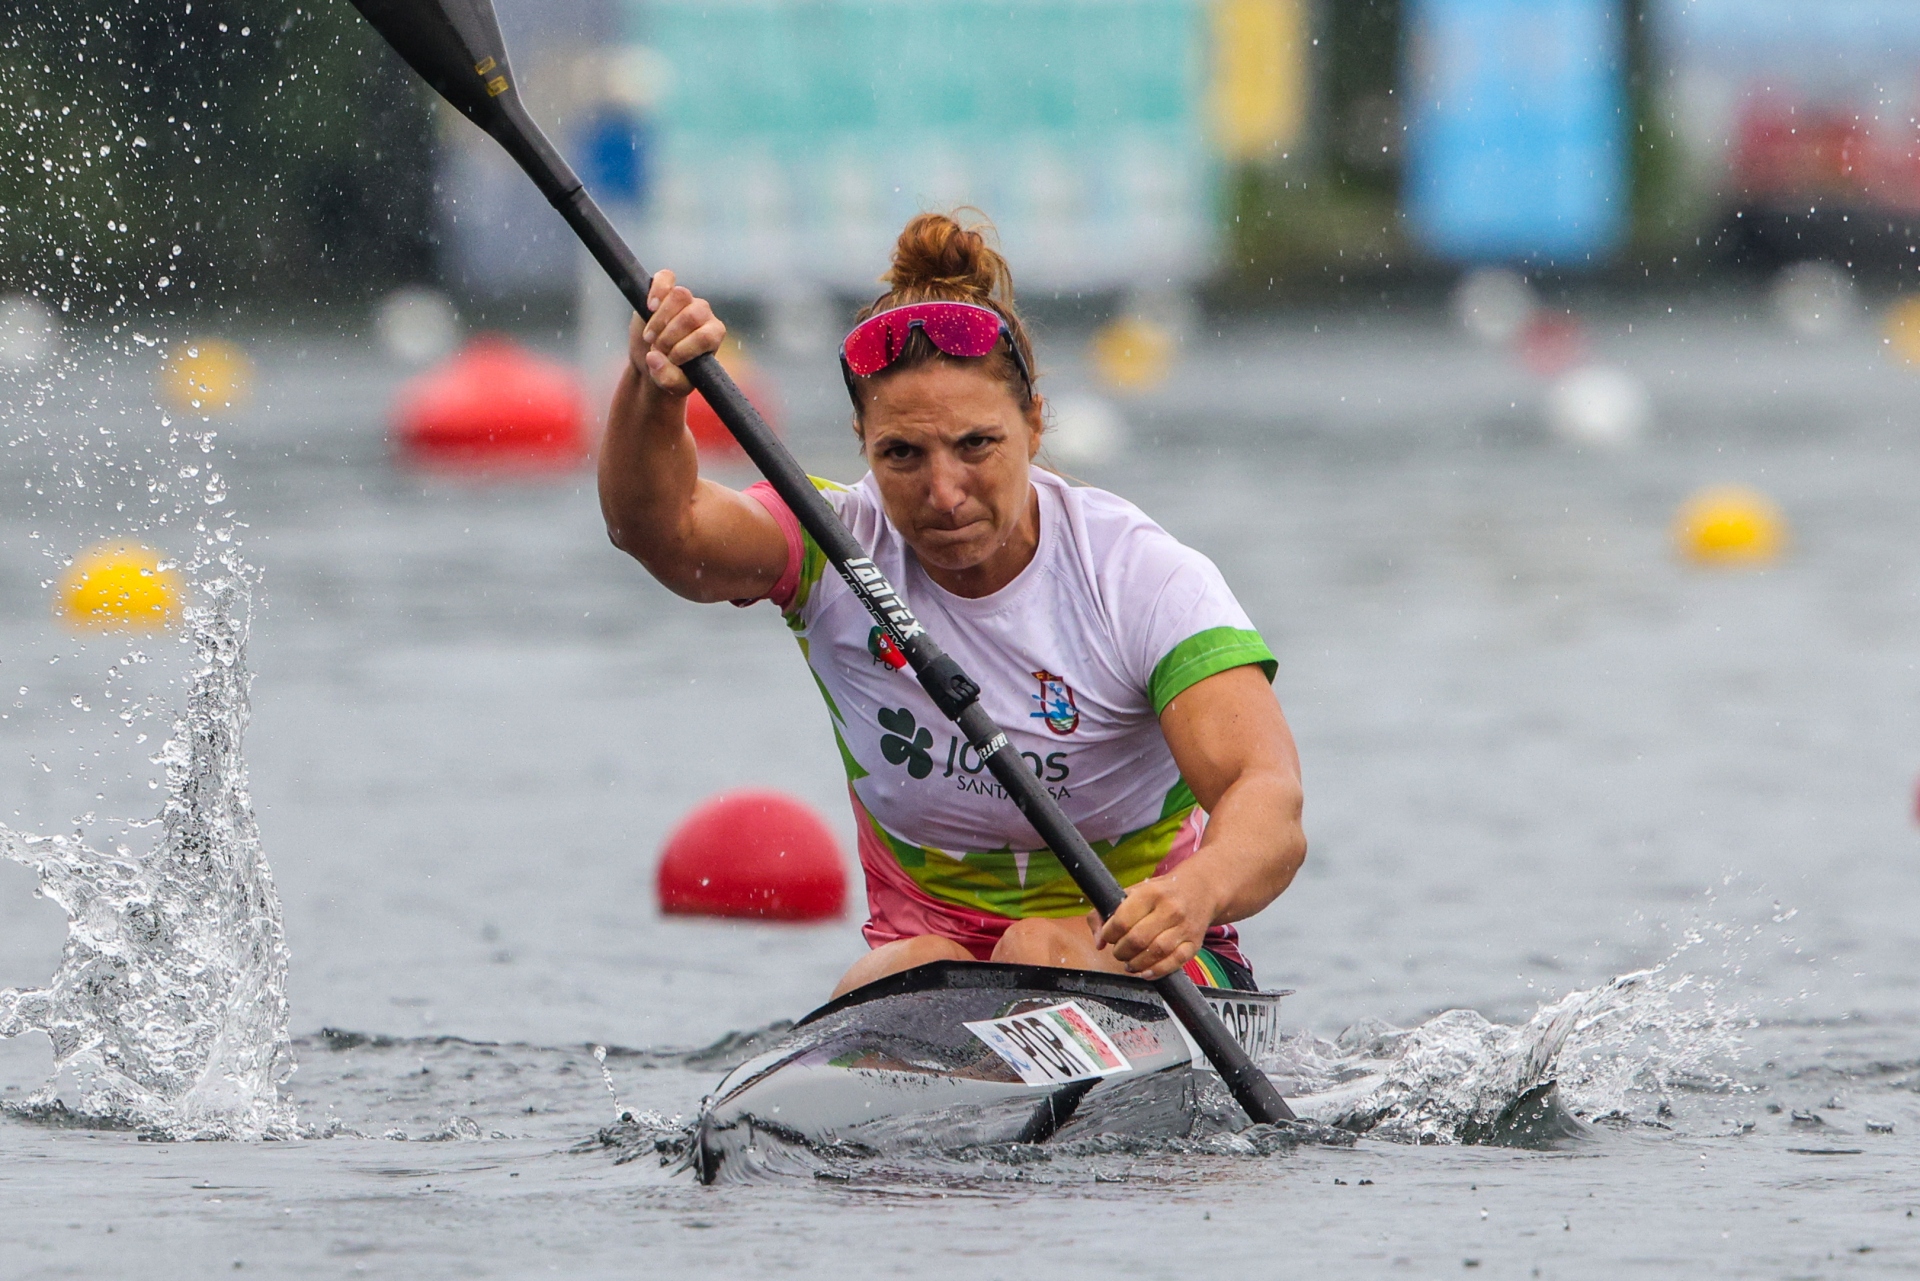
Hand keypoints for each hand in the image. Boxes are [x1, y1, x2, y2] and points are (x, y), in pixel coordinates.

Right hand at [630, 269, 724, 395]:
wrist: (653, 359)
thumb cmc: (670, 372)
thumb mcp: (671, 384)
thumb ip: (667, 378)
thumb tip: (653, 357)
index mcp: (713, 335)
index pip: (705, 336)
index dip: (684, 349)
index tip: (670, 359)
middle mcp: (704, 314)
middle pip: (692, 315)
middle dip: (669, 336)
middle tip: (657, 349)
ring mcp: (686, 299)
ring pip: (680, 296)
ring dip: (660, 319)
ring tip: (650, 337)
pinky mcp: (666, 288)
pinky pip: (666, 277)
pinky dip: (657, 290)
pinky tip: (649, 307)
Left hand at [1086, 870, 1220, 980]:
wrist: (1201, 889)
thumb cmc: (1161, 892)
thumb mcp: (1133, 892)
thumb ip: (1106, 913)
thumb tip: (1098, 943)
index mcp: (1151, 892)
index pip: (1122, 921)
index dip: (1109, 934)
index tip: (1108, 936)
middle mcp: (1170, 909)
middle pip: (1137, 940)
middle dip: (1121, 951)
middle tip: (1119, 952)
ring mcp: (1184, 927)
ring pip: (1156, 952)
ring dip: (1136, 964)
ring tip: (1129, 963)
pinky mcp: (1195, 943)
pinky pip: (1175, 962)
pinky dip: (1157, 971)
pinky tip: (1145, 972)